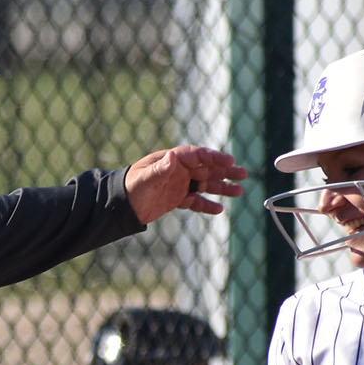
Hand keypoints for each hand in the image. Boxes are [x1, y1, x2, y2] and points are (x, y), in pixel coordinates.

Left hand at [125, 145, 248, 222]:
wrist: (120, 205)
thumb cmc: (130, 187)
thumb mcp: (145, 178)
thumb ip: (160, 169)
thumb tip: (173, 157)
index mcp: (172, 160)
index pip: (198, 155)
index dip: (214, 157)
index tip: (230, 161)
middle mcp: (178, 170)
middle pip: (206, 168)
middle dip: (225, 171)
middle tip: (243, 174)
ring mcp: (179, 184)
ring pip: (205, 184)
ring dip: (222, 187)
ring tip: (239, 191)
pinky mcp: (176, 198)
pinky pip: (196, 201)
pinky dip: (207, 205)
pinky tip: (219, 209)